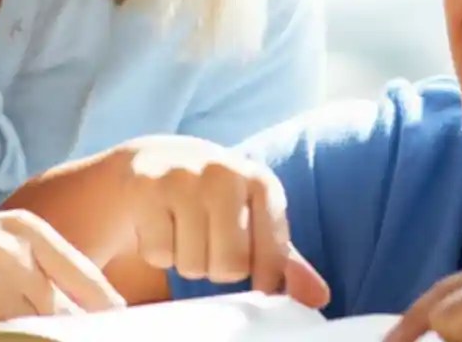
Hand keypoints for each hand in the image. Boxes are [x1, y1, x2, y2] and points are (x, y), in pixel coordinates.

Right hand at [0, 210, 125, 331]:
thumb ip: (43, 274)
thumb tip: (92, 312)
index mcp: (29, 230)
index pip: (84, 280)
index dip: (106, 311)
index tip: (125, 332)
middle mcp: (9, 247)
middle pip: (59, 310)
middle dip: (67, 334)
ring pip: (28, 326)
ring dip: (32, 337)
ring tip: (28, 335)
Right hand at [120, 135, 329, 307]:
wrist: (143, 163)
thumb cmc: (205, 199)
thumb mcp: (249, 220)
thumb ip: (281, 258)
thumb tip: (319, 297)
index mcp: (261, 182)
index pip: (273, 256)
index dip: (262, 279)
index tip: (253, 280)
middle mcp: (225, 172)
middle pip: (230, 267)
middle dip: (215, 267)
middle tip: (206, 242)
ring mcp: (184, 176)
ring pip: (193, 264)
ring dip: (184, 259)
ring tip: (179, 229)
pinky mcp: (146, 186)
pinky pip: (159, 253)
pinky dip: (156, 249)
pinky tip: (156, 223)